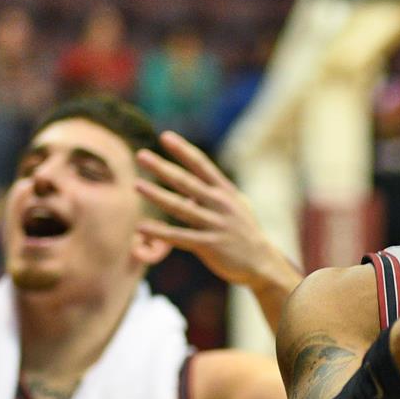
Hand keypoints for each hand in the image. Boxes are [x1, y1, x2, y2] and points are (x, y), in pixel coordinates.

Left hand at [135, 131, 300, 294]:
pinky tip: (142, 226)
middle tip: (141, 155)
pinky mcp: (210, 246)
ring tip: (136, 185)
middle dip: (163, 168)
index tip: (165, 136)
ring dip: (157, 195)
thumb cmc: (244, 231)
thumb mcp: (235, 205)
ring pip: (181, 208)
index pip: (201, 165)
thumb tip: (188, 189)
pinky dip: (160, 232)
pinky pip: (180, 237)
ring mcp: (215, 225)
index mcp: (225, 191)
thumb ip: (213, 193)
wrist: (262, 262)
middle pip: (186, 182)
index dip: (183, 150)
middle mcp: (220, 204)